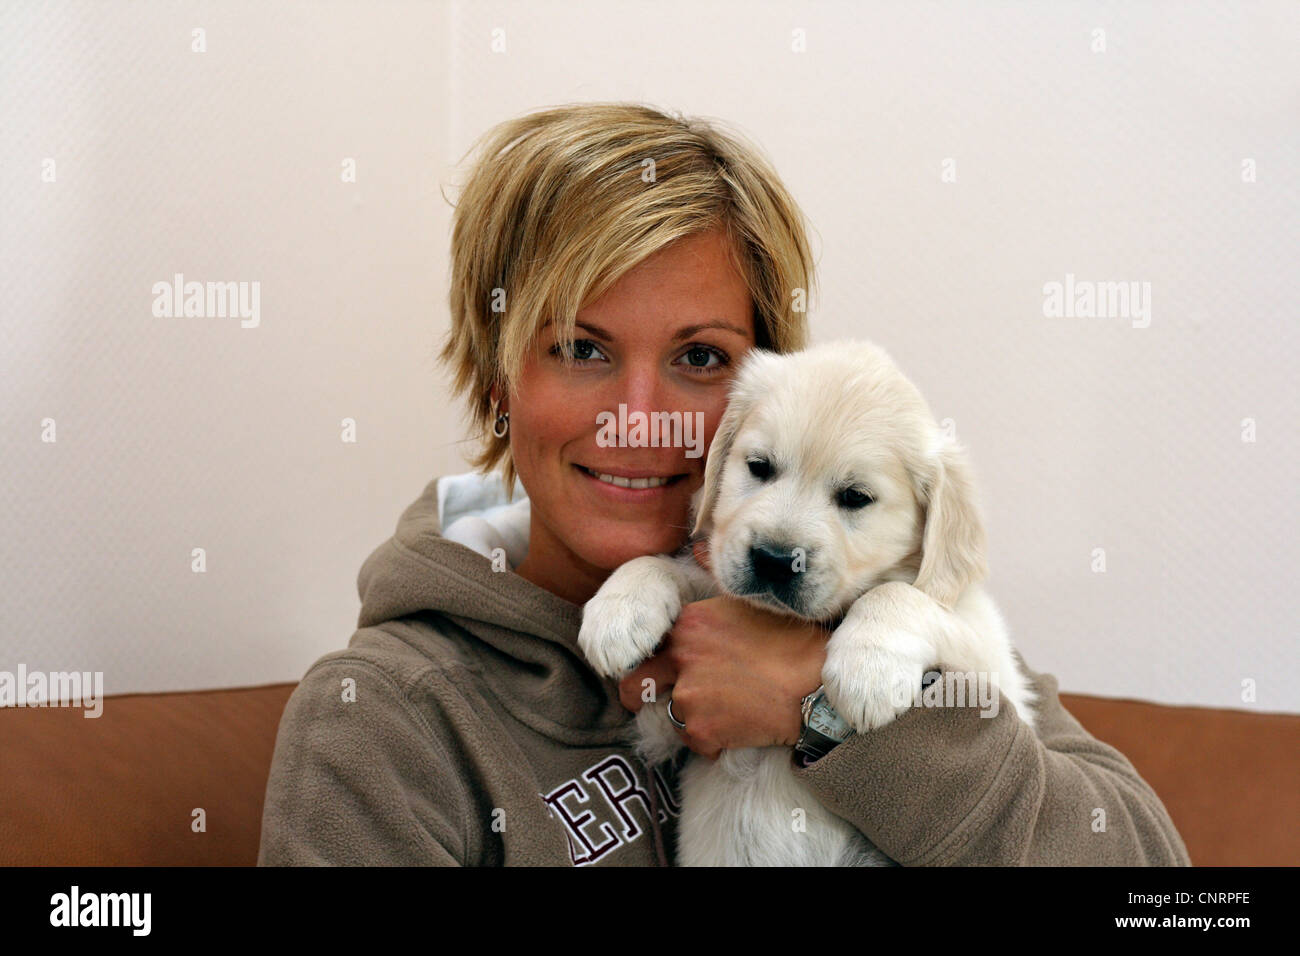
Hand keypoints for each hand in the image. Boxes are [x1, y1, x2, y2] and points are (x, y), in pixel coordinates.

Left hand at [618, 547, 829, 758]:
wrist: (816, 686)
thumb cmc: (792, 644)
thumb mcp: (748, 608)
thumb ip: (711, 598)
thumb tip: (697, 553)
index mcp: (688, 624)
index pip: (647, 646)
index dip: (651, 659)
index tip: (657, 668)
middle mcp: (680, 657)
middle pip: (633, 686)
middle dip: (639, 695)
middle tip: (651, 701)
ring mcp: (688, 695)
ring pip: (671, 715)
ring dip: (690, 717)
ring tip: (723, 710)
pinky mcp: (702, 730)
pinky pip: (694, 742)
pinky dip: (711, 741)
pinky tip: (738, 727)